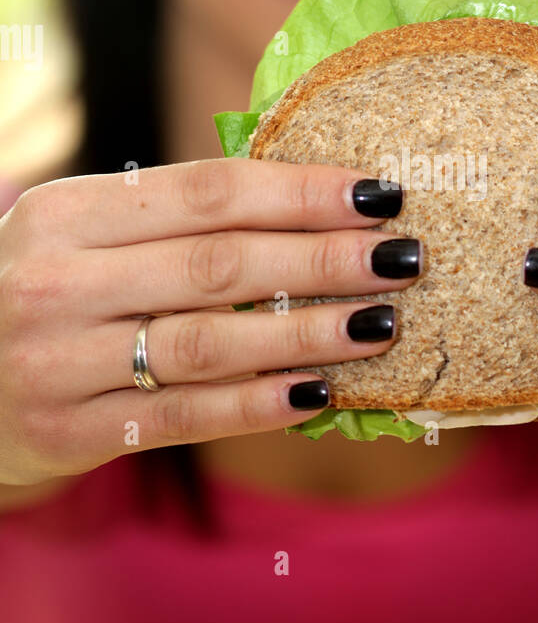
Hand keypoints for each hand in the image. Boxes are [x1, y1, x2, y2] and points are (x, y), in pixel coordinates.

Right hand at [0, 160, 419, 485]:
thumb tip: (317, 201)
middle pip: (220, 264)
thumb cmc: (49, 292)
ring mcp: (58, 361)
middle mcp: (58, 281)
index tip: (380, 194)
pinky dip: (259, 404)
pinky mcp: (69, 431)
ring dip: (309, 332)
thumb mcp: (85, 235)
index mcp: (69, 211)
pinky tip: (321, 392)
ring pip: (210, 343)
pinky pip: (185, 416)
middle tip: (404, 259)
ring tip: (382, 324)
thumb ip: (176, 220)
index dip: (303, 192)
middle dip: (325, 259)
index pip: (210, 192)